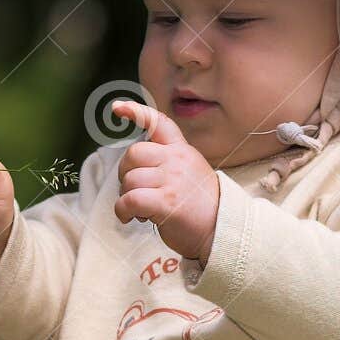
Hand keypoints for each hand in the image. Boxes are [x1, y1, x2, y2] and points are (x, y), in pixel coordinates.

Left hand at [110, 99, 219, 262]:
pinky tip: (131, 218)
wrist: (221, 230)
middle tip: (134, 190)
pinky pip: (129, 200)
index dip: (136, 112)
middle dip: (125, 173)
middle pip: (133, 153)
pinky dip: (122, 210)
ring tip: (139, 210)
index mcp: (182, 151)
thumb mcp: (190, 173)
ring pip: (129, 179)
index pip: (159, 123)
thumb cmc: (201, 207)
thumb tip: (136, 165)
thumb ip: (168, 163)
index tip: (117, 108)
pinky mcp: (165, 202)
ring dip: (126, 197)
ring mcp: (172, 180)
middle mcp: (177, 161)